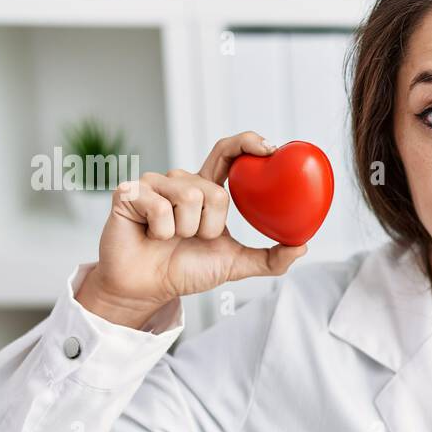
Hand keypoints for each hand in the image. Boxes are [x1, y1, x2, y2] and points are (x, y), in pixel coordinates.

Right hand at [76, 131, 306, 326]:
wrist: (146, 288)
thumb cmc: (184, 270)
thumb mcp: (234, 264)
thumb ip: (269, 258)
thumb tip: (302, 246)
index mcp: (205, 188)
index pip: (228, 154)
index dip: (247, 143)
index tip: (269, 149)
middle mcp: (181, 180)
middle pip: (216, 191)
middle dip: (211, 226)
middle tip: (193, 239)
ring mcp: (153, 183)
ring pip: (189, 199)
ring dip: (186, 231)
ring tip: (171, 238)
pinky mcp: (129, 192)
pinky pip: (160, 208)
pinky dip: (161, 231)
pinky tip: (151, 236)